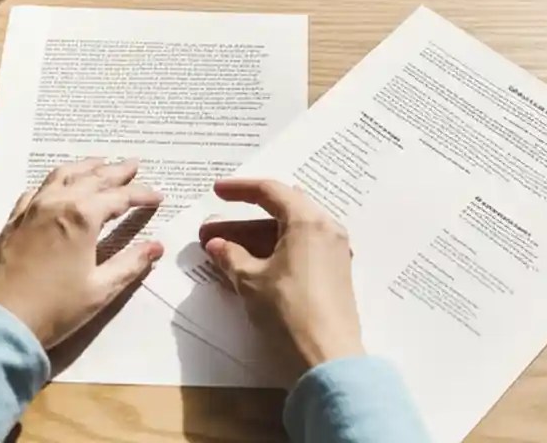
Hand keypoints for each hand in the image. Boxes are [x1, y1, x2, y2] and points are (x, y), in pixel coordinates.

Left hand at [0, 157, 164, 347]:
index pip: (119, 197)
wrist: (2, 321)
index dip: (141, 195)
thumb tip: (156, 247)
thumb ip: (130, 263)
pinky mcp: (14, 220)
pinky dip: (55, 182)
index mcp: (82, 216)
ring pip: (62, 176)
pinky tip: (60, 187)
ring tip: (101, 163)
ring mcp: (32, 208)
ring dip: (85, 167)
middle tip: (134, 165)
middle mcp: (56, 203)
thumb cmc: (56, 308)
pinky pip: (38, 190)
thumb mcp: (101, 289)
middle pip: (92, 178)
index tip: (159, 196)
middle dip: (117, 171)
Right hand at [199, 179, 363, 376]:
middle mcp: (326, 229)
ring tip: (222, 250)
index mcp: (308, 221)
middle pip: (281, 210)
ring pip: (289, 233)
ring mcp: (334, 251)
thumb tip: (216, 243)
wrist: (327, 357)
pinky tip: (249, 265)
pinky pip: (300, 249)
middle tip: (213, 230)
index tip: (215, 191)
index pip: (270, 191)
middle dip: (243, 220)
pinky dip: (274, 251)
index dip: (239, 189)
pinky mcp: (334, 273)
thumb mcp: (251, 281)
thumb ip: (231, 256)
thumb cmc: (288, 311)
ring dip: (256, 238)